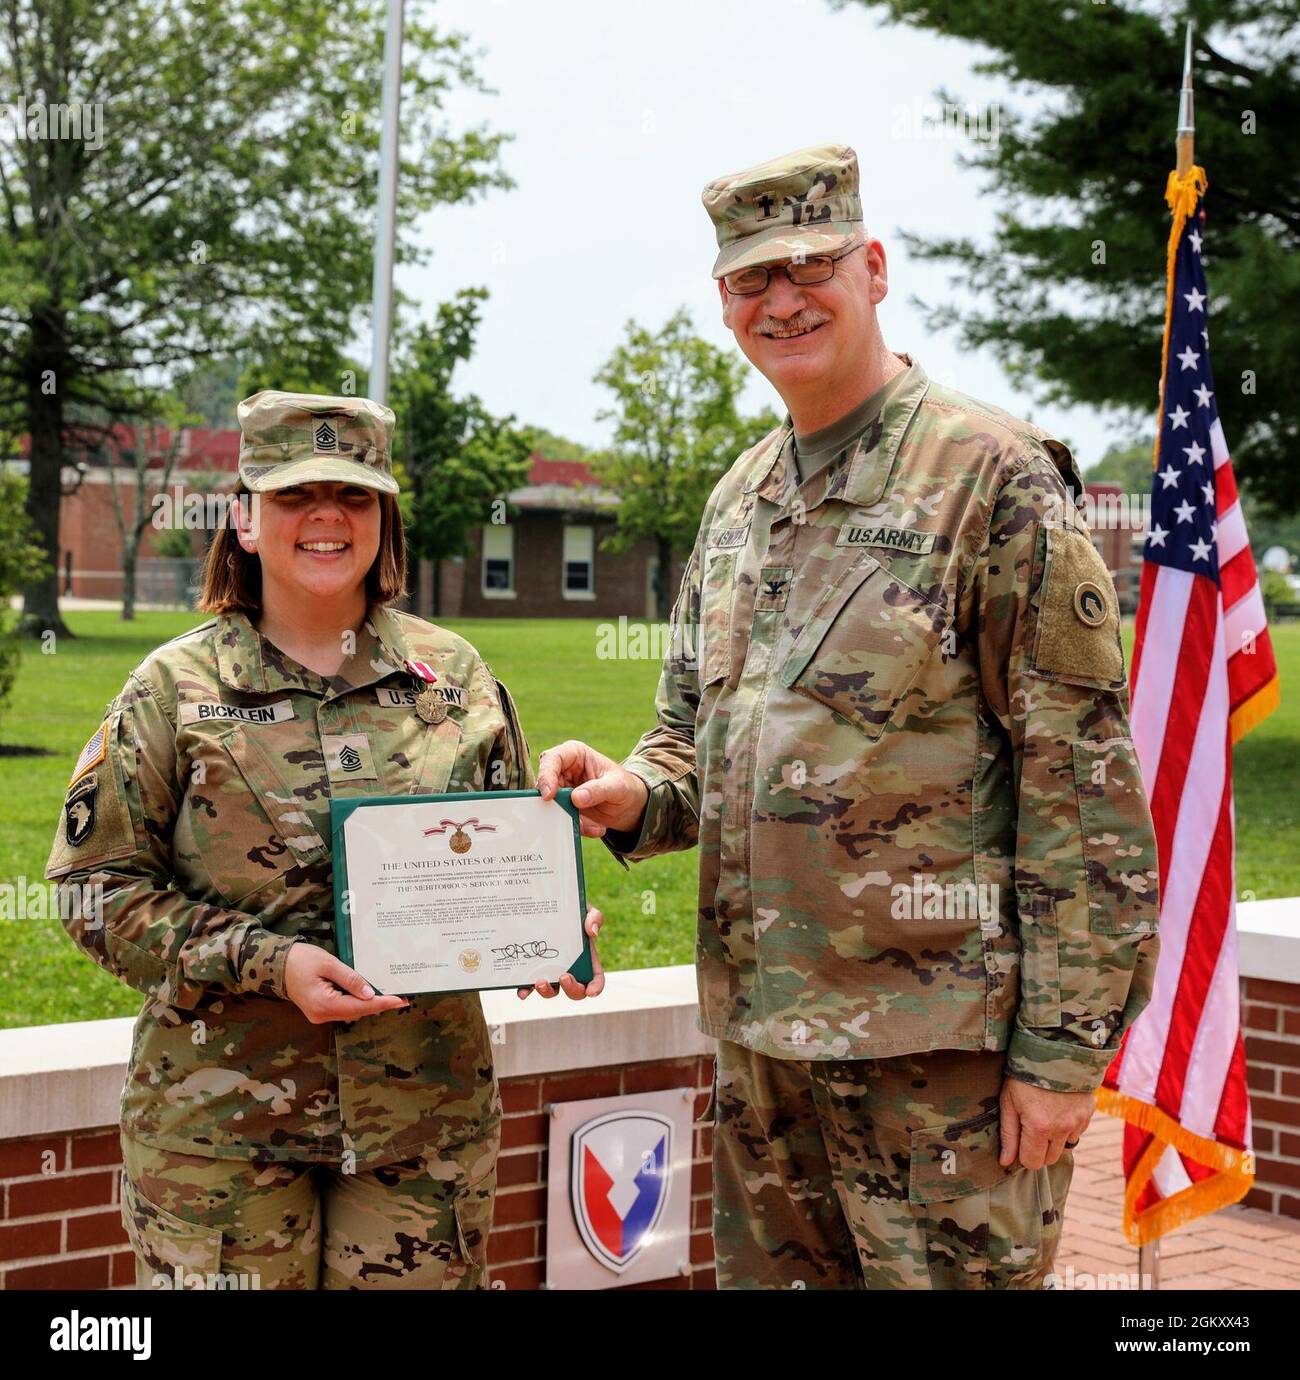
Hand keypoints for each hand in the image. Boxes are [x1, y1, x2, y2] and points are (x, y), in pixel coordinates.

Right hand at [285, 943, 409, 1023]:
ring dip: (368, 1005)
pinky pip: (342, 1009)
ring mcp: (319, 1015)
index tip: (400, 1001)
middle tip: (400, 997)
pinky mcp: (319, 1010)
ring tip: (389, 996)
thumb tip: (369, 994)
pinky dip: (356, 1003)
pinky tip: (368, 995)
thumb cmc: (301, 959)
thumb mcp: (329, 964)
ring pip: (350, 1012)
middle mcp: (322, 1015)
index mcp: (324, 1004)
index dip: (382, 1003)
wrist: (276, 964)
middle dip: (378, 1005)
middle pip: (357, 1011)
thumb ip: (350, 979)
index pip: (360, 1006)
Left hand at [517, 905, 605, 1001]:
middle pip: (575, 990)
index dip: (596, 987)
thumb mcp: (584, 909)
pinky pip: (530, 985)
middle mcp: (570, 967)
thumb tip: (592, 932)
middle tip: (564, 977)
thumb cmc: (570, 909)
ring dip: (547, 992)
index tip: (590, 991)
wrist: (545, 902)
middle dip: (572, 989)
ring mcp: (551, 969)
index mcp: (586, 957)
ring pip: (552, 991)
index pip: (595, 977)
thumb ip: (594, 916)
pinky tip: (522, 991)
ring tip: (540, 981)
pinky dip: (526, 991)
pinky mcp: (533, 968)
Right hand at [537, 739, 648, 838]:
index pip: (552, 759)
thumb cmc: (625, 787)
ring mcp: (563, 790)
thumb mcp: (617, 786)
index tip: (549, 795)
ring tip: (593, 826)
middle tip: (570, 817)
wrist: (630, 806)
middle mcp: (564, 770)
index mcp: (575, 754)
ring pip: (552, 805)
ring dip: (569, 819)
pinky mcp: (564, 807)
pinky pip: (561, 818)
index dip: (546, 776)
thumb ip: (598, 790)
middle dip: (556, 804)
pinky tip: (596, 828)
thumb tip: (576, 798)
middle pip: (545, 785)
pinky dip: (576, 826)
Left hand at [998, 1076, 1093, 1169]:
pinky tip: (1058, 1109)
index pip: (1033, 1162)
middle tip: (1031, 1127)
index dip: (1024, 1155)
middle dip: (1039, 1149)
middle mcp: (1062, 1128)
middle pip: (1050, 1159)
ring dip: (1055, 1139)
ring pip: (1065, 1147)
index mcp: (1039, 1127)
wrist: (1054, 1048)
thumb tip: (1005, 1162)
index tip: (1020, 1141)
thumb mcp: (1009, 1101)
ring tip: (1045, 1116)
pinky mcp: (1089, 1113)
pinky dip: (1068, 1127)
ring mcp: (1079, 1121)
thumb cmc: (1025, 1075)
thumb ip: (1008, 1134)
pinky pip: (1078, 1132)